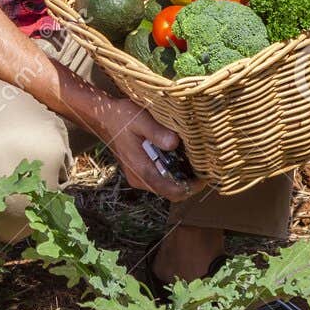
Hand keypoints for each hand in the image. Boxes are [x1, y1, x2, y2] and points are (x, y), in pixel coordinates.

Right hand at [74, 90, 204, 201]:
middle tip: (204, 167)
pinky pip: (159, 180)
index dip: (192, 187)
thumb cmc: (121, 117)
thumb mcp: (140, 120)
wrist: (103, 118)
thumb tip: (175, 143)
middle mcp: (140, 179)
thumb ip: (157, 132)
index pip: (172, 191)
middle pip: (171, 192)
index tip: (206, 175)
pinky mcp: (138, 173)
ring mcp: (138, 177)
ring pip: (166, 187)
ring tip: (193, 162)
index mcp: (142, 170)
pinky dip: (171, 174)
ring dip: (180, 179)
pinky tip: (178, 158)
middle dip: (189, 183)